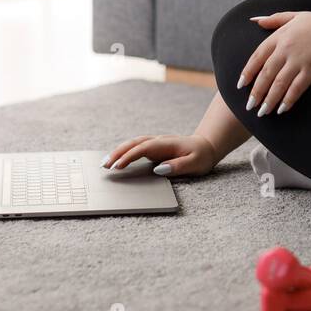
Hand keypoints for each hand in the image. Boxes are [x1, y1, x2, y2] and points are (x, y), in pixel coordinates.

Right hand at [101, 134, 217, 176]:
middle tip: (104, 166)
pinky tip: (115, 161)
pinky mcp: (153, 149)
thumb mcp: (195, 163)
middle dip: (117, 153)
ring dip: (117, 152)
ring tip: (104, 164)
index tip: (118, 167)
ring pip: (132, 144)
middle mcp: (158, 141)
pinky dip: (123, 153)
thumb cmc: (201, 156)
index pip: (143, 148)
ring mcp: (154, 144)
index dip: (129, 156)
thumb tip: (159, 169)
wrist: (206, 146)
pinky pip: (135, 149)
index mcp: (166, 144)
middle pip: (133, 144)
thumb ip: (178, 166)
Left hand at [238, 10, 310, 116]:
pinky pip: (296, 88)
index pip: (257, 56)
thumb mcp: (296, 15)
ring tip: (262, 112)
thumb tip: (254, 21)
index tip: (240, 85)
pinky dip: (288, 100)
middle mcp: (286, 49)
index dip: (247, 72)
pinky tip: (282, 109)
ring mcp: (299, 60)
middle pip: (266, 74)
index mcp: (280, 36)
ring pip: (279, 84)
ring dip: (269, 100)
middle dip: (256, 92)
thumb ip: (274, 19)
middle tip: (249, 106)